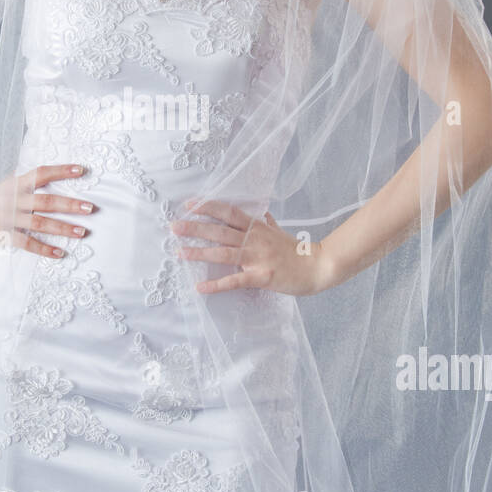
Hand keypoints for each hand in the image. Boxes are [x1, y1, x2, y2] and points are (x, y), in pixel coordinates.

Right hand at [0, 163, 95, 252]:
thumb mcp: (3, 187)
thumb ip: (22, 183)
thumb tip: (44, 175)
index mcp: (14, 184)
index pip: (41, 173)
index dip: (61, 171)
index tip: (82, 170)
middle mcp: (14, 200)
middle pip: (46, 200)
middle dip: (70, 204)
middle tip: (91, 208)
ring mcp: (9, 218)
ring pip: (41, 223)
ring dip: (63, 228)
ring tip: (82, 232)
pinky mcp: (4, 235)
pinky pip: (28, 243)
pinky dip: (45, 249)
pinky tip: (60, 253)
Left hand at [170, 199, 337, 295]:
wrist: (319, 266)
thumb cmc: (298, 251)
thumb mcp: (281, 233)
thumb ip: (268, 223)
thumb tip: (262, 214)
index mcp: (257, 227)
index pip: (229, 212)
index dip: (208, 207)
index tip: (189, 204)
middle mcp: (254, 239)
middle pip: (220, 230)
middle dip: (195, 228)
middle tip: (173, 226)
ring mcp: (257, 257)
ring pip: (223, 253)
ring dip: (199, 252)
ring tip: (178, 252)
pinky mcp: (261, 276)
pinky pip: (235, 280)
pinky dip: (216, 284)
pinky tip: (200, 287)